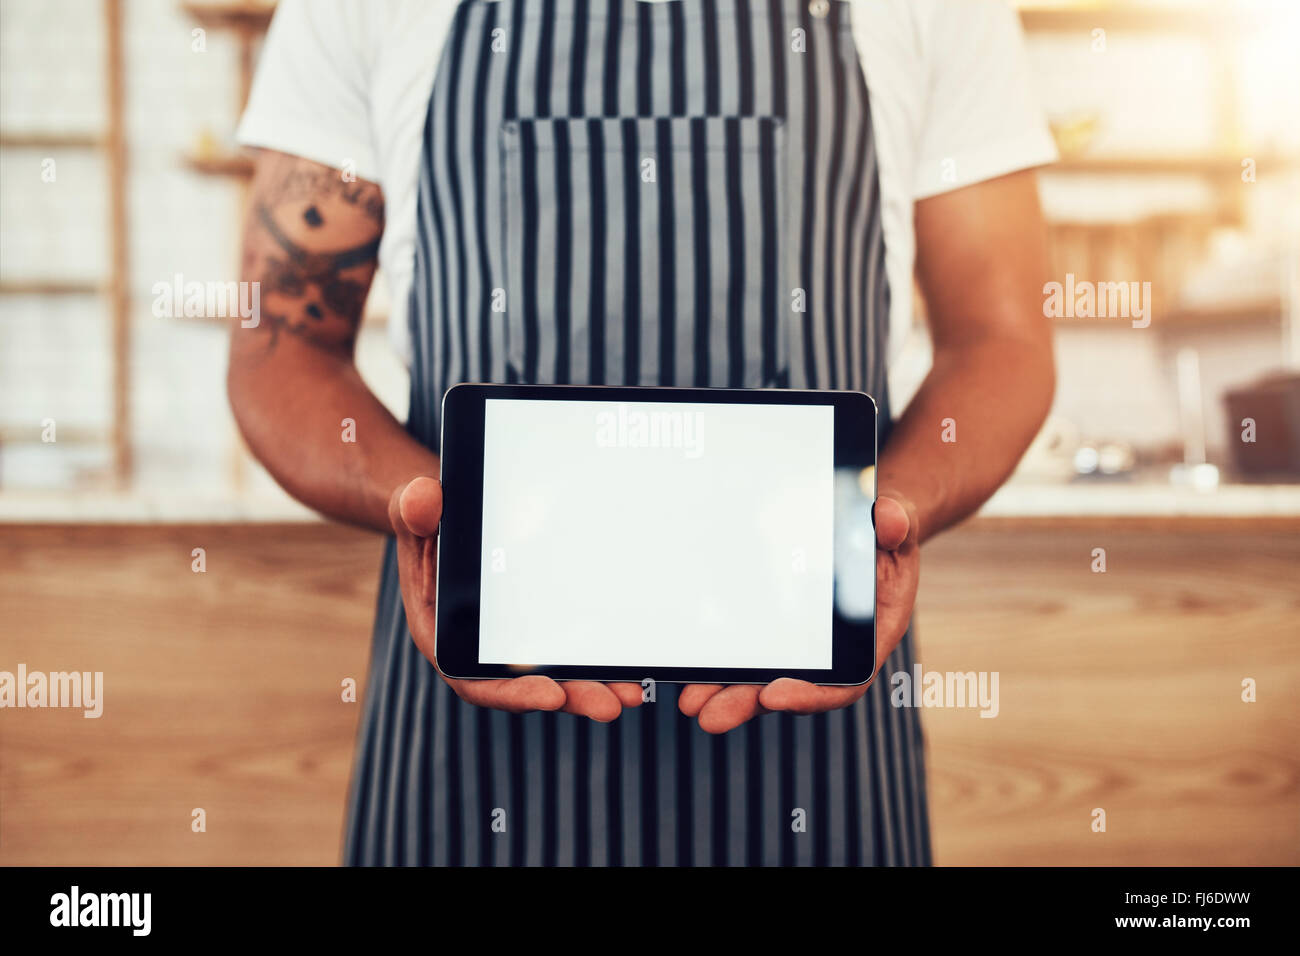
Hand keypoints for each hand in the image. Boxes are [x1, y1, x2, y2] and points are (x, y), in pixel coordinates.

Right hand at [389, 476, 643, 720]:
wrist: (447, 512)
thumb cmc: (428, 518)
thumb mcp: (414, 509)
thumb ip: (413, 509)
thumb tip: (423, 500)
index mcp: (442, 633)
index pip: (473, 678)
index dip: (512, 693)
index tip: (552, 695)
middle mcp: (477, 647)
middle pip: (524, 686)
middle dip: (569, 697)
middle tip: (611, 704)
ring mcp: (509, 639)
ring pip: (552, 674)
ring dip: (591, 686)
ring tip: (632, 692)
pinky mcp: (535, 624)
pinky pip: (566, 649)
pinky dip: (597, 659)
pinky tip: (632, 662)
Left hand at [678, 490, 920, 733]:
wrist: (870, 527)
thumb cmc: (886, 531)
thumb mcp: (897, 522)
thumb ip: (898, 523)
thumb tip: (891, 519)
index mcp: (872, 636)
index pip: (846, 681)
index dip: (812, 694)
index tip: (774, 696)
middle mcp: (837, 652)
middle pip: (793, 689)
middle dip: (749, 702)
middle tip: (708, 716)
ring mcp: (806, 646)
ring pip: (765, 679)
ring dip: (726, 692)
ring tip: (689, 703)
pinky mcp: (782, 633)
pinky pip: (752, 654)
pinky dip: (723, 665)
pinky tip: (691, 670)